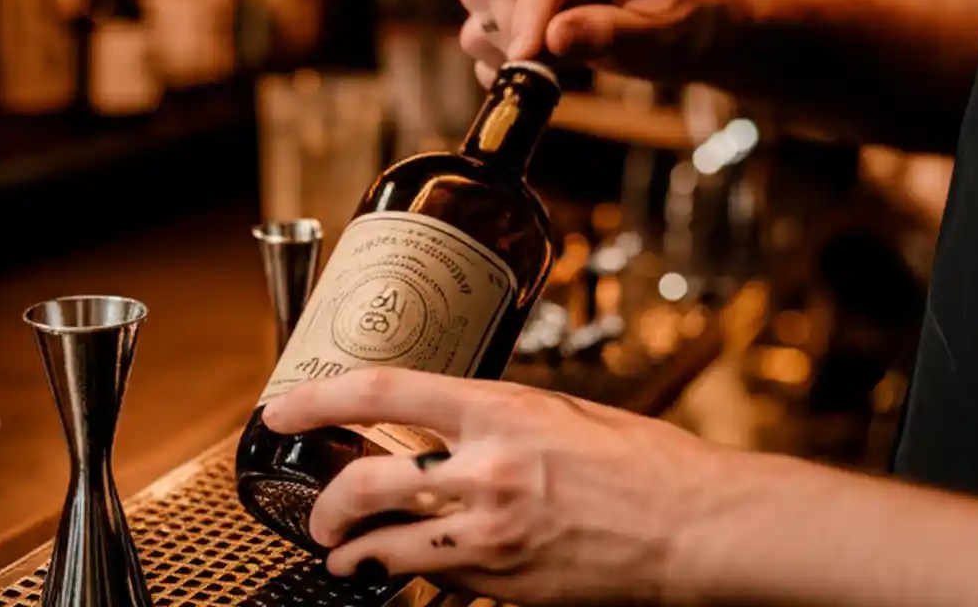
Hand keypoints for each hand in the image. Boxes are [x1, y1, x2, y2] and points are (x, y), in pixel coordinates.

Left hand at [262, 367, 728, 604]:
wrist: (696, 527)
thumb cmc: (644, 463)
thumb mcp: (562, 412)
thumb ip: (495, 418)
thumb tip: (444, 425)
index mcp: (500, 411)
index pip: (381, 394)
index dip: (317, 400)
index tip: (281, 409)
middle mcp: (487, 470)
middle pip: (365, 483)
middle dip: (325, 502)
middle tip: (316, 511)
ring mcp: (493, 533)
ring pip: (387, 546)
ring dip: (352, 552)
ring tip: (341, 554)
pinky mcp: (505, 583)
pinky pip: (438, 578)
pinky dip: (415, 571)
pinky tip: (413, 567)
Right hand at [458, 0, 751, 87]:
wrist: (701, 33)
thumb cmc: (690, 26)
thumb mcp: (661, 37)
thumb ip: (609, 35)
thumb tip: (552, 37)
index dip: (529, 14)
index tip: (524, 58)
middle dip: (515, 32)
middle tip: (552, 70)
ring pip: (482, 9)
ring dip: (505, 48)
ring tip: (557, 68)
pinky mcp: (524, 4)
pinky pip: (484, 34)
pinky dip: (504, 61)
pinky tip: (546, 71)